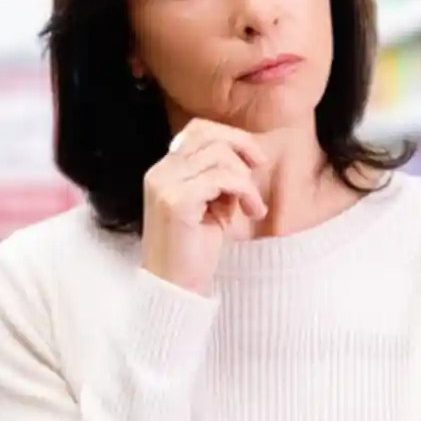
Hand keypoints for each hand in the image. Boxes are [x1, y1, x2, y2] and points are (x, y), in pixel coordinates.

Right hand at [142, 118, 268, 294]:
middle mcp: (159, 173)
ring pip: (219, 155)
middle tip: (260, 171)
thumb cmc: (194, 251)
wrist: (175, 289)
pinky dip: (245, 190)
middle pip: (209, 135)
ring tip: (251, 206)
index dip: (230, 137)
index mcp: (163, 171)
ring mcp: (165, 185)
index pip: (197, 130)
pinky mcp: (176, 201)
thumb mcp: (209, 206)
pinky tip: (251, 211)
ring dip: (245, 179)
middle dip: (242, 148)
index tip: (254, 159)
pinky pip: (222, 177)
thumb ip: (218, 178)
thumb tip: (245, 155)